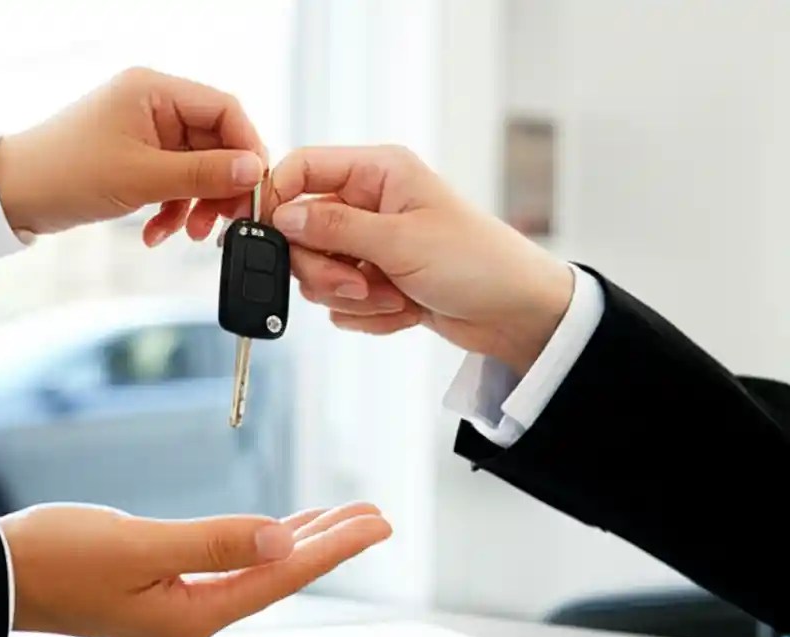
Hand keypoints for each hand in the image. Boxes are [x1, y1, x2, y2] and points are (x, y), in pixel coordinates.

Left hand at [0, 67, 266, 243]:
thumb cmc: (65, 174)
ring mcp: (143, 132)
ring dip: (196, 204)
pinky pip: (171, 181)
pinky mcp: (134, 158)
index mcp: (155, 90)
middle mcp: (152, 104)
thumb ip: (203, 174)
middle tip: (224, 222)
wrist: (12, 196)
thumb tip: (253, 170)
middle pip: (213, 142)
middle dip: (219, 186)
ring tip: (188, 234)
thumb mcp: (142, 177)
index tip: (254, 188)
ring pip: (194, 168)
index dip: (246, 148)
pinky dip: (171, 209)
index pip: (224, 110)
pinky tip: (156, 233)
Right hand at [0, 501, 388, 636]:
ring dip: (298, 541)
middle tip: (373, 516)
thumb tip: (281, 542)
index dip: (333, 547)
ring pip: (256, 569)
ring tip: (338, 519)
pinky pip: (228, 564)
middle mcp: (191, 618)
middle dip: (328, 544)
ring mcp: (175, 605)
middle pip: (278, 576)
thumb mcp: (138, 547)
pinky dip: (259, 542)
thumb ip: (213, 543)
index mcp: (191, 616)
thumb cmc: (55, 561)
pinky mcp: (158, 588)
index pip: (282, 577)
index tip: (375, 523)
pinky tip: (274, 531)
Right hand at [266, 145, 575, 375]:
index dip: (279, 199)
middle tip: (360, 286)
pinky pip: (340, 302)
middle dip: (326, 269)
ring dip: (351, 296)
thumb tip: (282, 217)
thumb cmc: (477, 263)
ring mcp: (370, 244)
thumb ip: (335, 228)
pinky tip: (405, 311)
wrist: (518, 314)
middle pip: (301, 231)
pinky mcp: (375, 280)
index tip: (271, 236)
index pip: (303, 168)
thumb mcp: (402, 241)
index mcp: (378, 172)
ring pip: (317, 272)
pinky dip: (368, 315)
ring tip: (395, 298)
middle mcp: (369, 203)